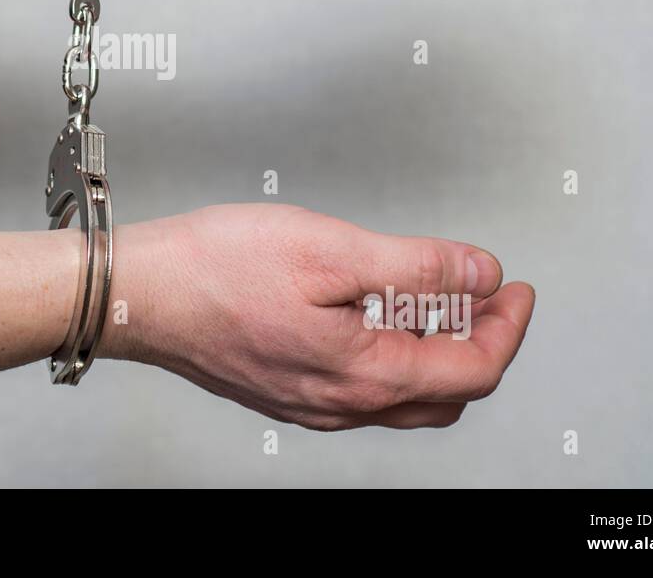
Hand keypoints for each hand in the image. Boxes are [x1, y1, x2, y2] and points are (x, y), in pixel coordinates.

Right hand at [106, 203, 534, 430]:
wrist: (137, 294)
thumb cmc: (214, 269)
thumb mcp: (330, 248)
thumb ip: (415, 267)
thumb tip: (479, 274)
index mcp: (364, 372)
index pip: (474, 369)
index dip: (509, 325)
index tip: (515, 288)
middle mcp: (341, 402)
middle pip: (446, 393)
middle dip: (480, 342)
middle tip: (485, 294)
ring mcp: (311, 403)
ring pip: (405, 396)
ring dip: (437, 351)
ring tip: (434, 297)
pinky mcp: (286, 391)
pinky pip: (363, 389)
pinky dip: (392, 355)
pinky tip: (375, 313)